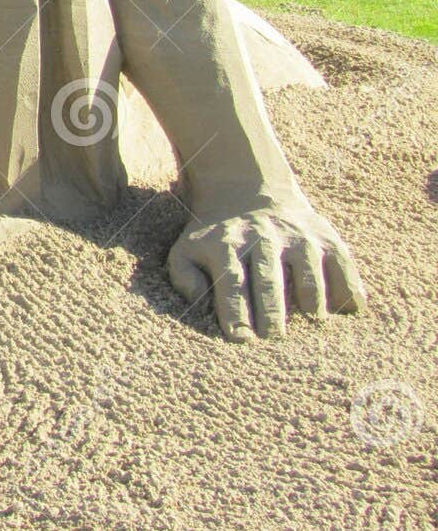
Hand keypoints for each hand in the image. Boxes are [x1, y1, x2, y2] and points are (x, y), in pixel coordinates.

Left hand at [168, 205, 365, 340]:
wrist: (248, 193)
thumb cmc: (217, 238)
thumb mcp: (187, 248)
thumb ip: (183, 275)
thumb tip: (198, 297)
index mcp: (226, 246)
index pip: (230, 281)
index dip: (235, 310)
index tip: (241, 338)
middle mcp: (263, 239)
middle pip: (268, 277)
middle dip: (272, 308)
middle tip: (275, 337)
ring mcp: (297, 237)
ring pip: (307, 268)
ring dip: (312, 295)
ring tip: (313, 319)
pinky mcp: (326, 237)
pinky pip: (342, 263)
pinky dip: (347, 285)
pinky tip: (347, 309)